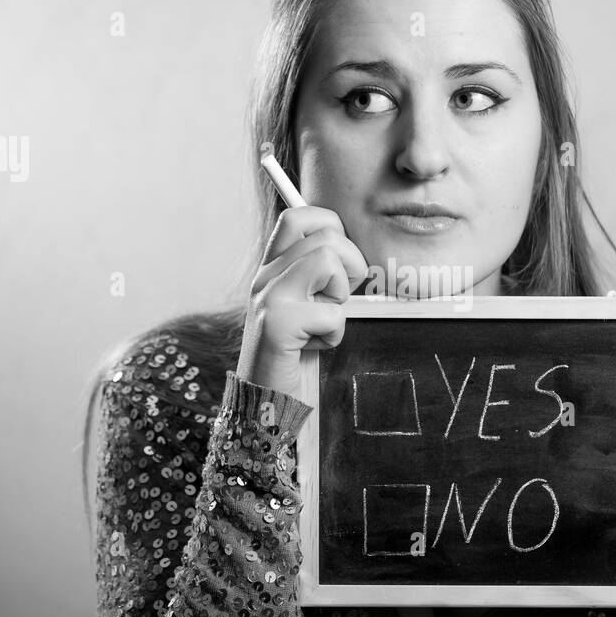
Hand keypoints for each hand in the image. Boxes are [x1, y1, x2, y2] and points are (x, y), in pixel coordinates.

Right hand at [234, 205, 369, 397]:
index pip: (298, 215)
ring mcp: (268, 297)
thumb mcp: (306, 305)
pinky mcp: (277, 324)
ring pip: (328, 260)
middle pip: (326, 235)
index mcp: (272, 267)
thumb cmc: (294, 354)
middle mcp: (265, 276)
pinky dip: (333, 334)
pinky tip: (314, 346)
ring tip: (322, 321)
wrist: (266, 401)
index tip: (339, 262)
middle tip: (333, 300)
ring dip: (340, 297)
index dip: (331, 227)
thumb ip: (319, 275)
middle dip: (349, 267)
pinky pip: (331, 312)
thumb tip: (350, 248)